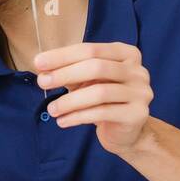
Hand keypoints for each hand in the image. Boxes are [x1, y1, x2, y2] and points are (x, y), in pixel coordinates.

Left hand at [35, 42, 153, 155]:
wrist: (125, 131)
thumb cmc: (103, 99)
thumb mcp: (86, 81)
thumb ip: (68, 72)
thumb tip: (43, 71)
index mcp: (126, 54)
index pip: (91, 49)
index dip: (63, 55)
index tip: (38, 62)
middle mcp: (138, 70)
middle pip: (97, 67)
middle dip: (65, 73)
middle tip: (42, 82)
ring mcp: (141, 92)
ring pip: (99, 92)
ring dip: (70, 101)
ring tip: (52, 109)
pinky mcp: (137, 114)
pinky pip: (102, 113)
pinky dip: (78, 117)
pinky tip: (63, 121)